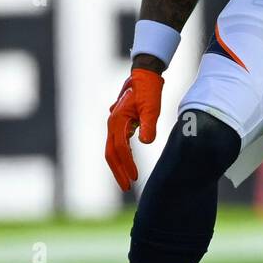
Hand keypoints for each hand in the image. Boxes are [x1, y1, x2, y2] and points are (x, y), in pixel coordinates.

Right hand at [105, 68, 163, 190]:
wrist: (144, 76)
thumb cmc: (148, 91)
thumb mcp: (152, 107)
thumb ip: (148, 124)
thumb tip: (146, 142)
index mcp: (117, 121)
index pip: (120, 148)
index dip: (127, 164)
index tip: (134, 177)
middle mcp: (112, 124)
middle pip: (111, 153)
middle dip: (118, 171)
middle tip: (126, 187)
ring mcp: (114, 124)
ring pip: (112, 150)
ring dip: (119, 165)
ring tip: (127, 180)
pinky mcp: (120, 124)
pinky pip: (117, 144)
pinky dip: (122, 156)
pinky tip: (129, 164)